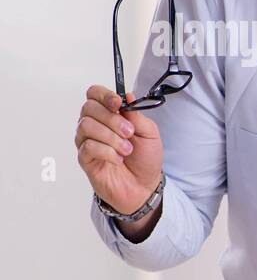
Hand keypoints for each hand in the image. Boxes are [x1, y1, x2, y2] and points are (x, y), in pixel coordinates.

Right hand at [76, 84, 163, 213]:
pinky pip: (88, 146)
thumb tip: (127, 96)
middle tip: (129, 132)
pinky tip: (118, 159)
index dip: (104, 95)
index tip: (118, 103)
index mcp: (109, 114)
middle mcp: (95, 124)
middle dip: (112, 119)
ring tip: (127, 150)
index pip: (94, 94)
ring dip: (111, 137)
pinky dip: (107, 152)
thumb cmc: (145, 158)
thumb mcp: (150, 133)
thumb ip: (137, 115)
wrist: (143, 186)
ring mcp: (87, 140)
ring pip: (86, 126)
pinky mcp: (84, 157)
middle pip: (89, 108)